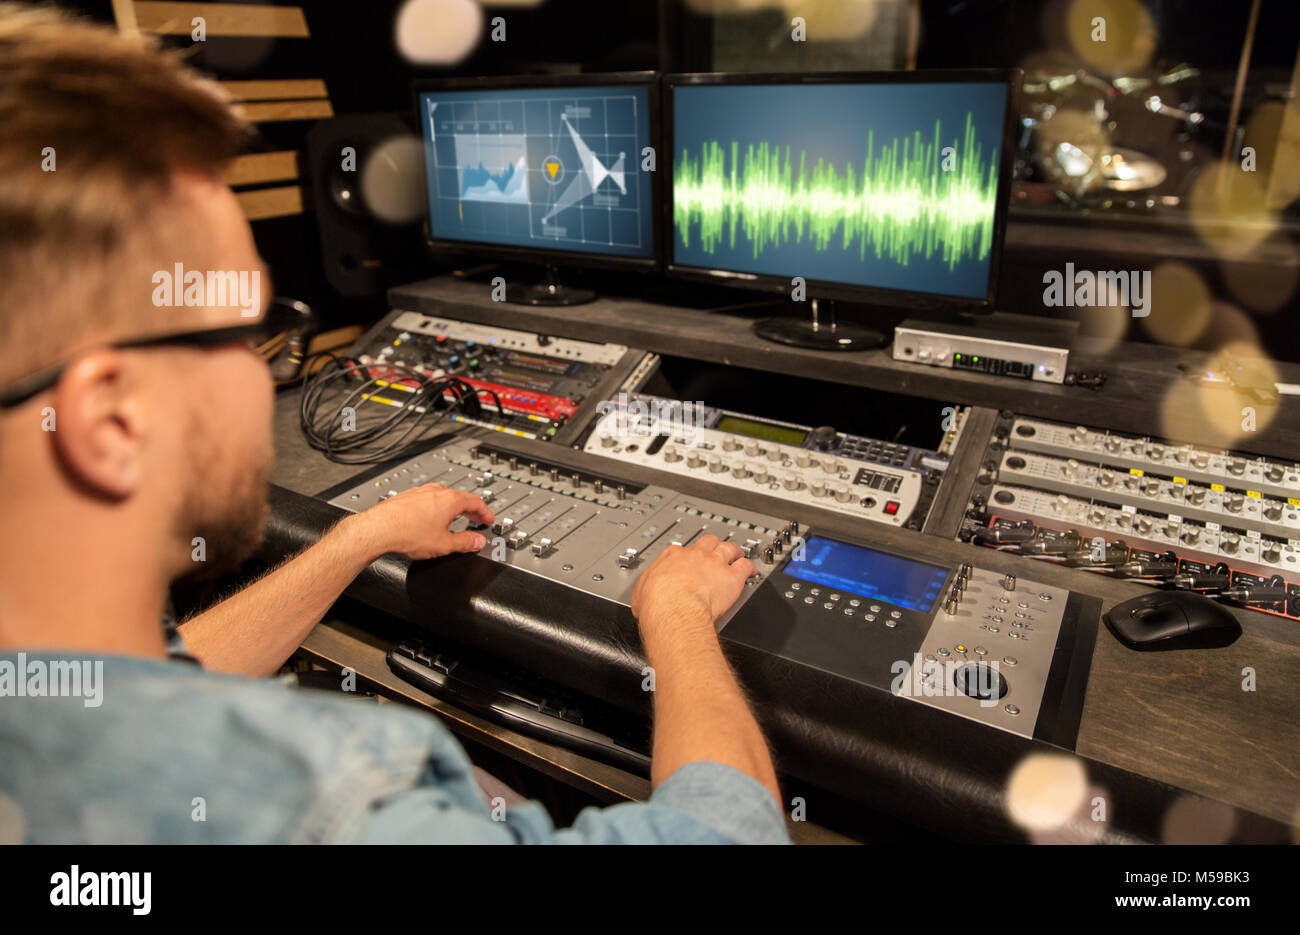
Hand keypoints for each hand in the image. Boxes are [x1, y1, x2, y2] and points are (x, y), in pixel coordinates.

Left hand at [350, 483, 494, 560]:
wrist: (377, 529)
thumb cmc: (407, 534)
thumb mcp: (444, 544)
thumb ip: (465, 543)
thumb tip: (477, 542)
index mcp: (449, 499)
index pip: (475, 501)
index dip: (485, 512)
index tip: (488, 519)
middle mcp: (435, 491)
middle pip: (459, 497)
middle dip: (470, 509)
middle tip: (475, 518)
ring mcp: (419, 492)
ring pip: (442, 497)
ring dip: (451, 508)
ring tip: (453, 519)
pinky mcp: (406, 497)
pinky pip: (427, 500)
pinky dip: (435, 508)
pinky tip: (429, 520)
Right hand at [631, 534, 755, 628]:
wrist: (674, 608)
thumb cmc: (657, 604)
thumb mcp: (641, 594)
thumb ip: (646, 590)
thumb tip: (642, 598)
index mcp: (672, 558)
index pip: (681, 550)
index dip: (687, 555)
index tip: (687, 560)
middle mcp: (695, 557)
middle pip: (707, 542)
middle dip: (712, 544)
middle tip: (715, 548)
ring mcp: (715, 564)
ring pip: (728, 549)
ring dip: (734, 550)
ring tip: (738, 553)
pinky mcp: (731, 577)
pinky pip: (744, 566)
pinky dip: (749, 568)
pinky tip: (751, 571)